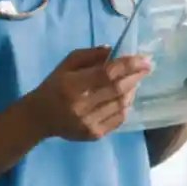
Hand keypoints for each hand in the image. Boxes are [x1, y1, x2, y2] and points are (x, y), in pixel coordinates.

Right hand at [25, 46, 151, 140]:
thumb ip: (89, 55)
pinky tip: (126, 97)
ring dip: (132, 90)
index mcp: (73, 85)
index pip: (107, 73)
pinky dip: (126, 106)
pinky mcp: (95, 135)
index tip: (144, 59)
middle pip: (117, 89)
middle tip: (146, 67)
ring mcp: (89, 122)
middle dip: (135, 76)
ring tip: (135, 81)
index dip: (128, 65)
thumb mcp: (66, 64)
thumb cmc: (54, 86)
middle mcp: (82, 105)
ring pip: (121, 104)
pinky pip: (118, 119)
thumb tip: (113, 50)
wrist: (39, 118)